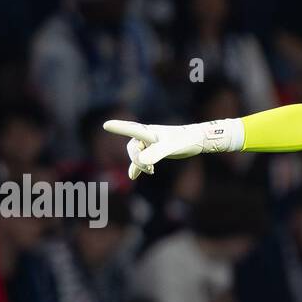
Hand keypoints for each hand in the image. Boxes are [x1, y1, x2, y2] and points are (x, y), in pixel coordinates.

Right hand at [103, 119, 241, 179]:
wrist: (196, 140)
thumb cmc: (184, 141)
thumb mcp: (170, 147)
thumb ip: (156, 153)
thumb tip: (141, 162)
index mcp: (149, 132)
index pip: (131, 129)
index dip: (119, 128)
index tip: (106, 125)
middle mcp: (146, 136)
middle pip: (132, 148)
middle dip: (136, 160)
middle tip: (150, 169)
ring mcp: (149, 143)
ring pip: (135, 154)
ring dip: (139, 164)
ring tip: (151, 171)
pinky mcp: (153, 150)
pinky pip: (140, 159)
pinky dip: (137, 167)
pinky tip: (133, 176)